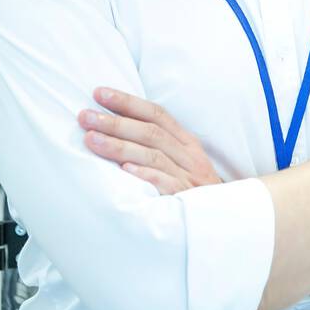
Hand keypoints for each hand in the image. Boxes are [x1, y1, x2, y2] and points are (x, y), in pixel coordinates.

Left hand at [79, 87, 223, 193]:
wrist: (224, 216)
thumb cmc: (194, 187)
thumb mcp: (182, 160)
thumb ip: (158, 144)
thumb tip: (116, 125)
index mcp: (186, 142)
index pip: (156, 114)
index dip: (128, 102)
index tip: (99, 93)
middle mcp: (188, 156)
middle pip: (150, 132)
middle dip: (115, 122)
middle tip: (85, 117)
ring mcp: (189, 177)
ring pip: (153, 155)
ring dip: (120, 146)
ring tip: (91, 139)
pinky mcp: (186, 198)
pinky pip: (166, 183)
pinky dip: (146, 174)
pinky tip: (125, 170)